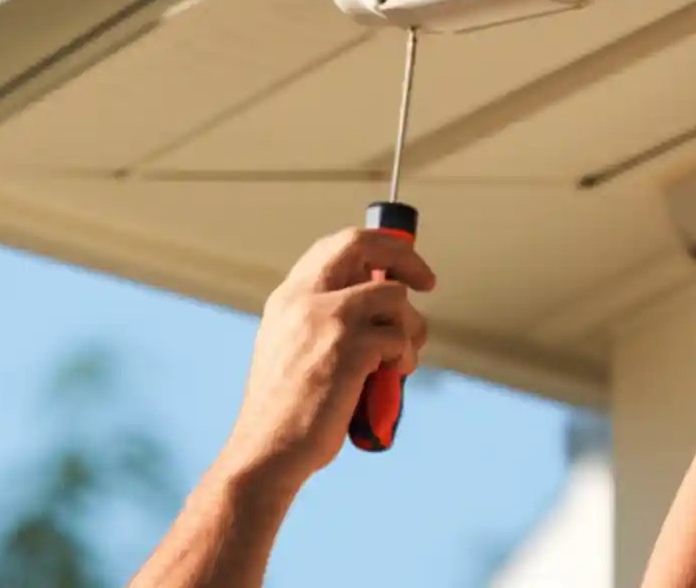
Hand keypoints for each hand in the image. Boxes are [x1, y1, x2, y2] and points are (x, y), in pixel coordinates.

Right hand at [217, 229, 434, 488]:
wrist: (268, 450)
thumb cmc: (288, 411)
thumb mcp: (294, 347)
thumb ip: (325, 318)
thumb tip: (381, 300)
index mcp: (289, 297)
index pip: (337, 245)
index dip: (378, 247)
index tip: (402, 264)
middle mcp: (305, 299)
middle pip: (363, 246)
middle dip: (406, 257)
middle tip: (428, 281)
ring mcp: (328, 319)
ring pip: (395, 297)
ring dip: (411, 328)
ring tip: (401, 359)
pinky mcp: (350, 348)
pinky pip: (400, 338)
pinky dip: (406, 358)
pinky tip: (393, 378)